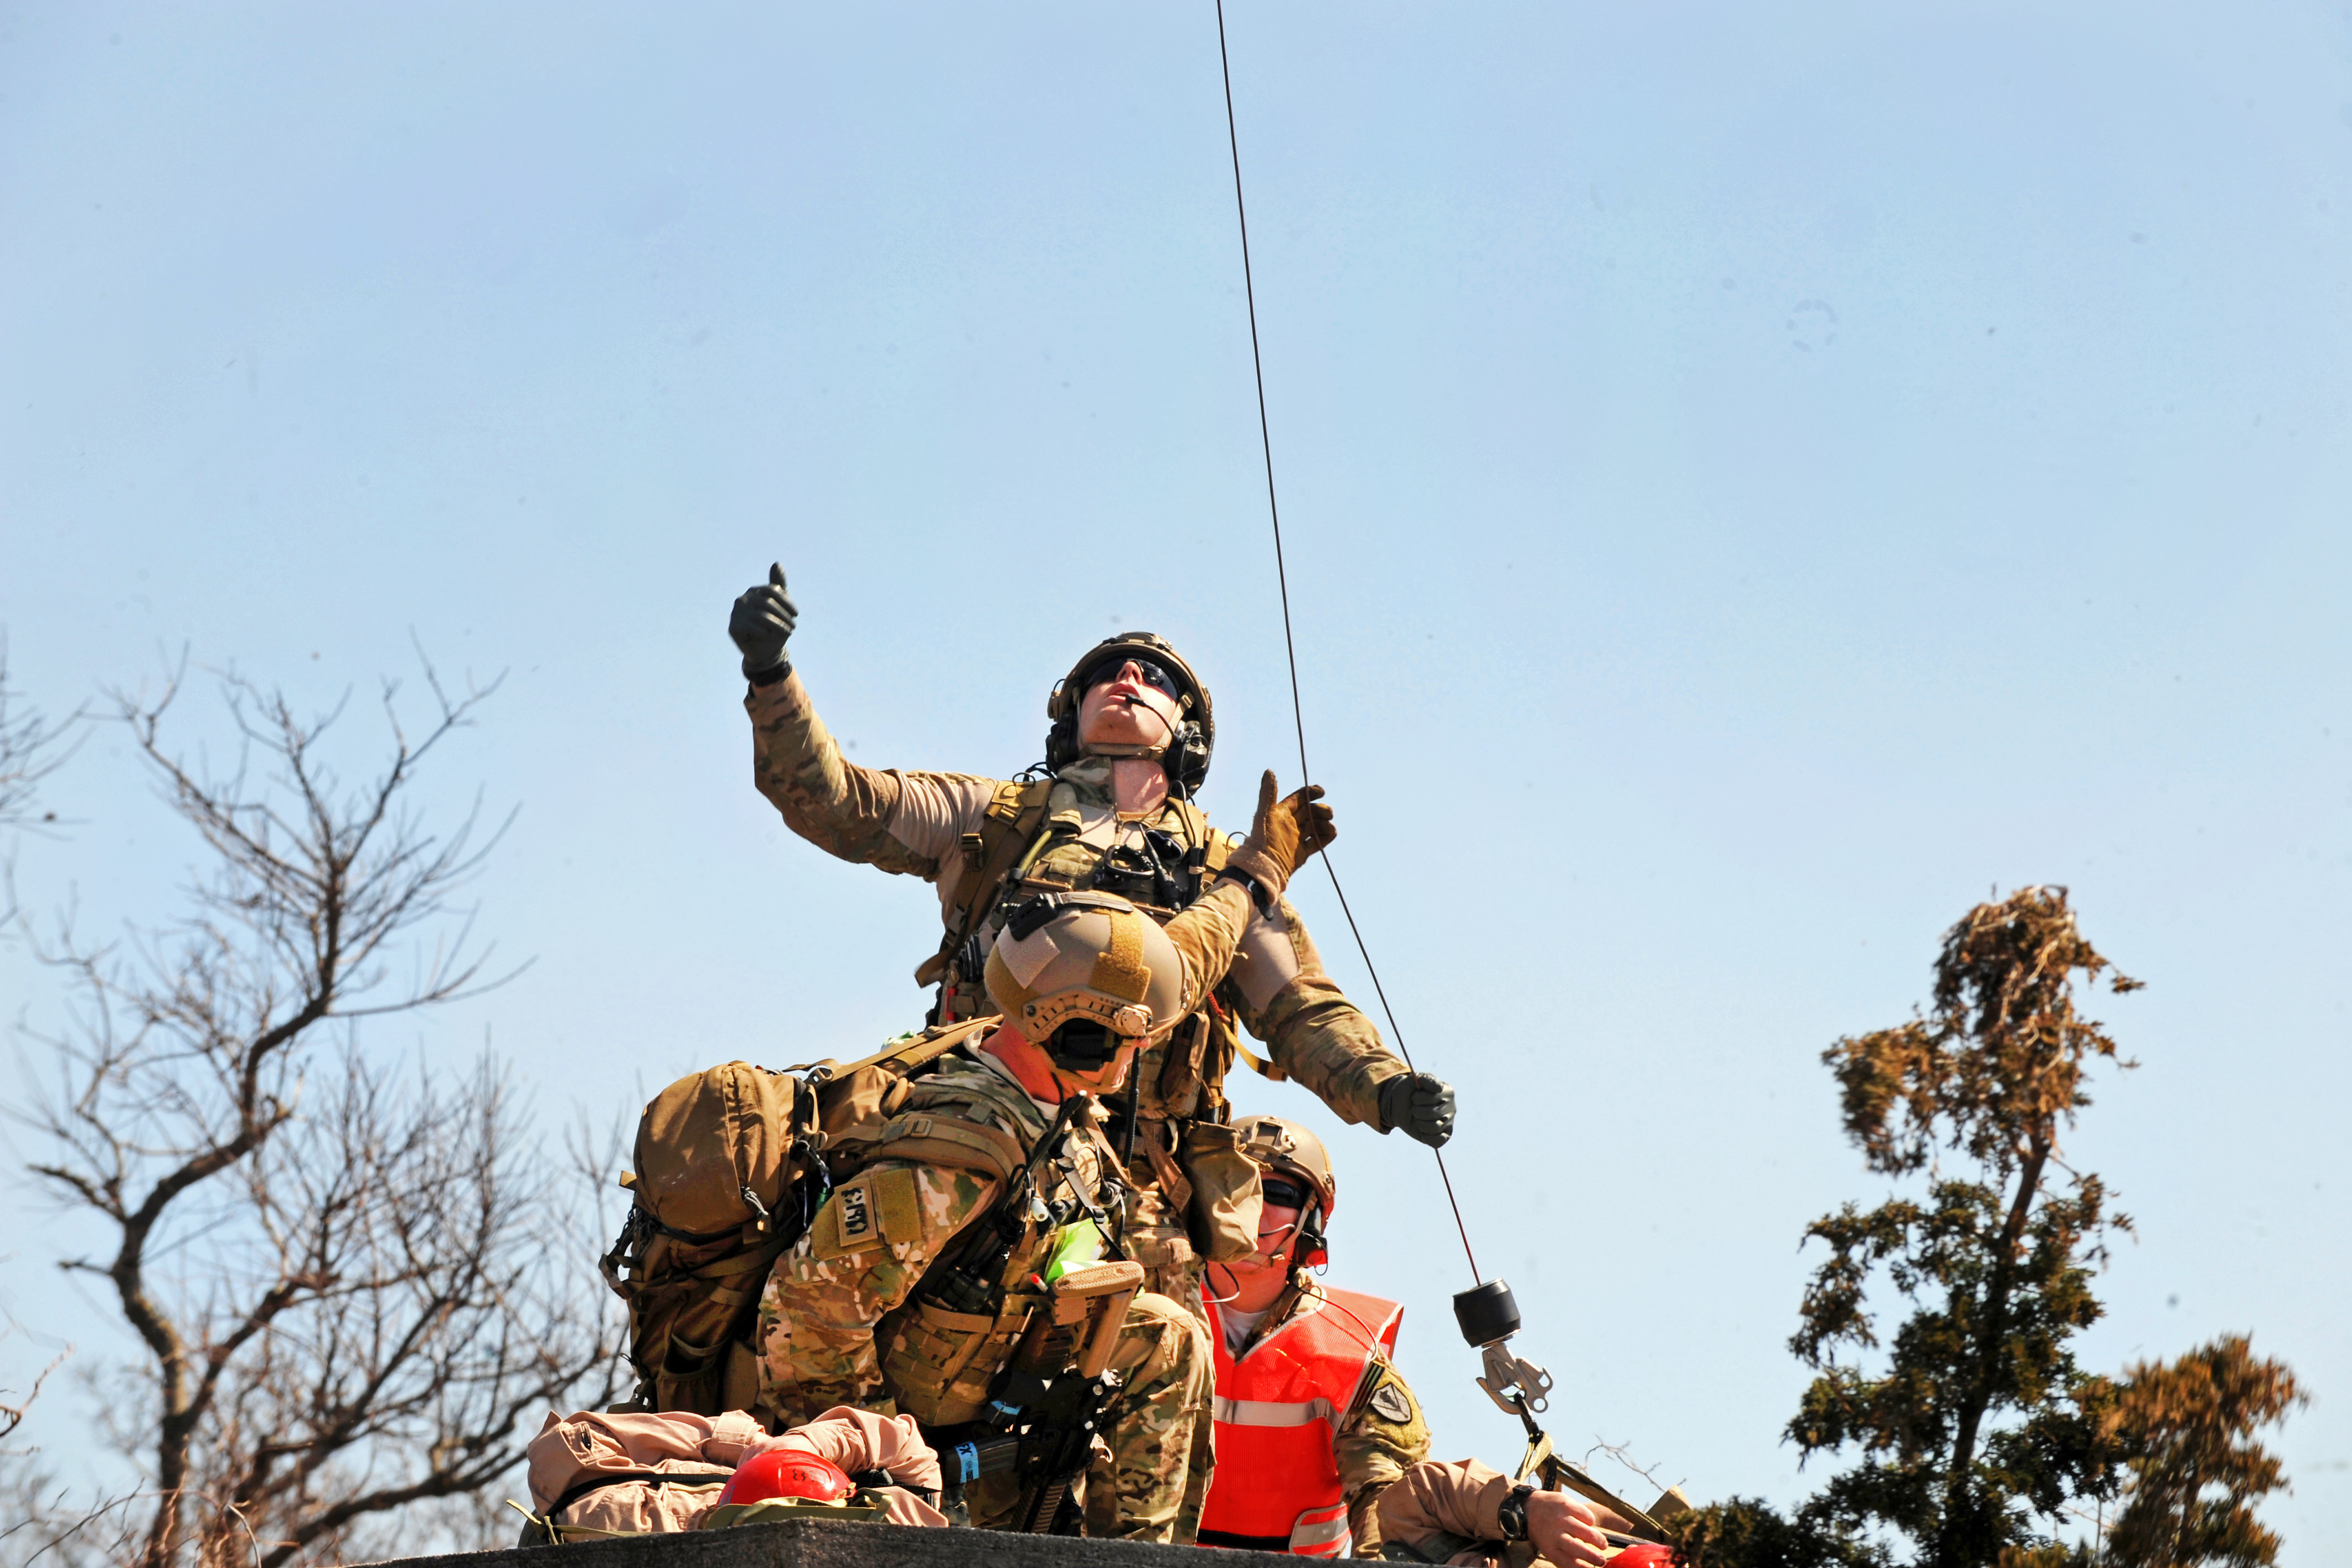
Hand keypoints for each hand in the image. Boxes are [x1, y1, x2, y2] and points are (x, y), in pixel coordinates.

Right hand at [729, 563, 797, 680]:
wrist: (763, 651)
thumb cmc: (774, 627)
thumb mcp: (780, 606)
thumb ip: (779, 586)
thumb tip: (777, 563)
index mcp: (755, 591)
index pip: (773, 591)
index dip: (787, 602)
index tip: (796, 614)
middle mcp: (743, 599)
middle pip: (768, 604)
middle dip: (784, 616)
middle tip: (792, 627)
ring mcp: (736, 613)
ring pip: (763, 616)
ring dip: (779, 625)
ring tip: (786, 632)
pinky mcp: (734, 627)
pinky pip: (753, 627)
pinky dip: (766, 633)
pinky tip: (769, 636)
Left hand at [1222, 770, 1333, 906]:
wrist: (1263, 867)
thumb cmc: (1262, 839)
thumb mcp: (1265, 814)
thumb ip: (1268, 793)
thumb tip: (1269, 770)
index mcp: (1281, 813)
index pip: (1300, 798)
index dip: (1311, 793)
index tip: (1322, 791)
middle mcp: (1290, 824)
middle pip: (1310, 812)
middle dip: (1320, 810)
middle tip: (1327, 813)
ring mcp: (1296, 838)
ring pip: (1315, 826)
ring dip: (1324, 824)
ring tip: (1329, 826)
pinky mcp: (1302, 853)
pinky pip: (1317, 842)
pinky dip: (1325, 837)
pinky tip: (1331, 833)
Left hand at [1378, 1072, 1455, 1147]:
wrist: (1399, 1104)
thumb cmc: (1409, 1090)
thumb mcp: (1415, 1079)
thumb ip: (1427, 1079)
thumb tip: (1439, 1088)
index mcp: (1447, 1092)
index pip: (1433, 1098)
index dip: (1418, 1098)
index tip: (1414, 1096)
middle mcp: (1451, 1107)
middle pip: (1434, 1114)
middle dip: (1417, 1111)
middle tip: (1414, 1109)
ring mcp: (1448, 1122)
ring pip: (1435, 1128)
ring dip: (1420, 1124)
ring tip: (1417, 1119)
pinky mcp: (1444, 1135)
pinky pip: (1438, 1141)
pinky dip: (1427, 1137)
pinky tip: (1422, 1130)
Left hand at [1527, 1490, 1610, 1567]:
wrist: (1529, 1507)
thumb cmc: (1545, 1533)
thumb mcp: (1549, 1547)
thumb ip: (1566, 1556)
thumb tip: (1586, 1567)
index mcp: (1550, 1548)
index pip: (1568, 1562)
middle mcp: (1555, 1534)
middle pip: (1577, 1549)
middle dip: (1592, 1557)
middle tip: (1602, 1560)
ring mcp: (1561, 1518)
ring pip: (1587, 1532)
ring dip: (1598, 1540)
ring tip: (1603, 1545)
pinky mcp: (1566, 1504)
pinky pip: (1587, 1516)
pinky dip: (1591, 1522)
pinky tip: (1587, 1524)